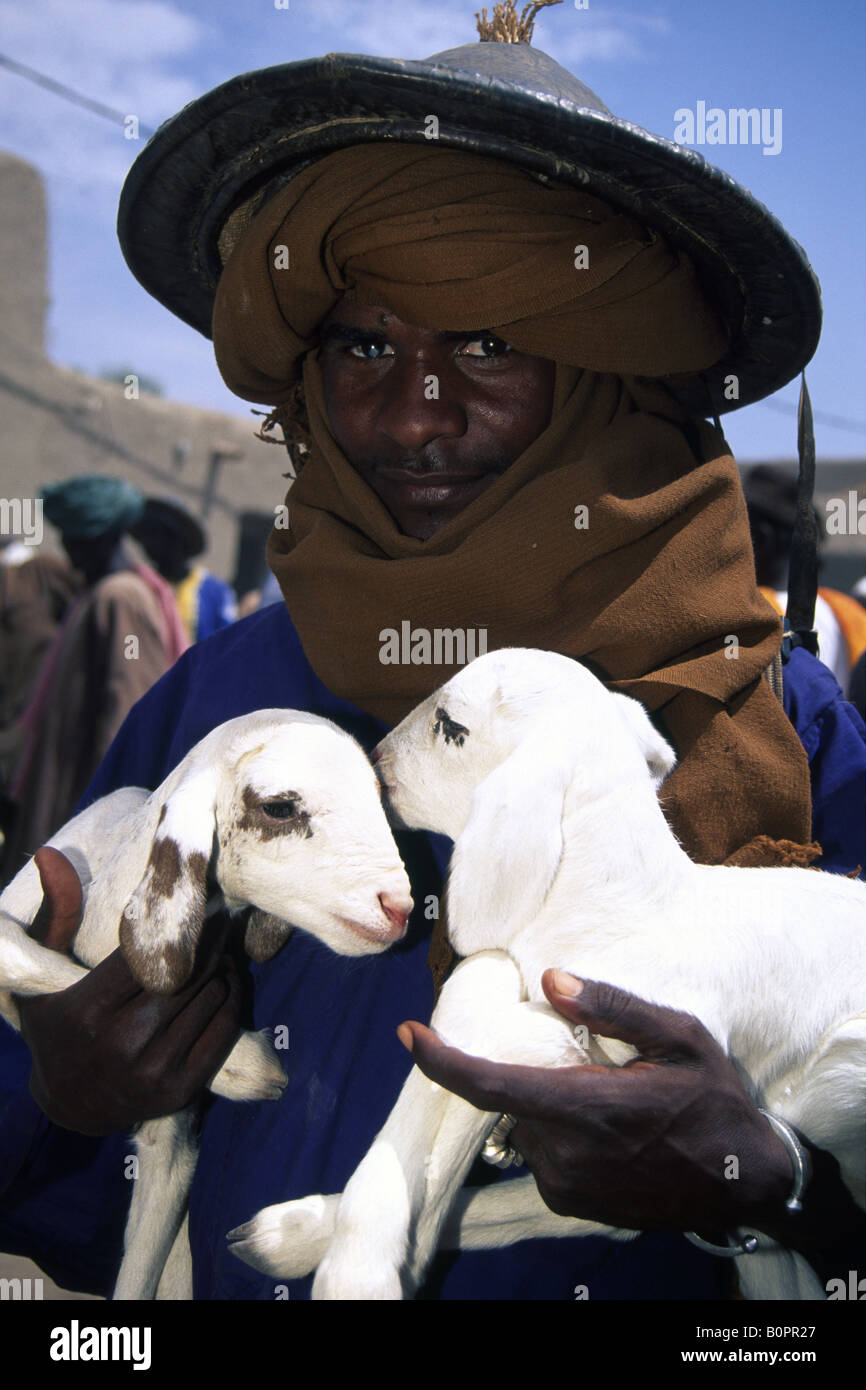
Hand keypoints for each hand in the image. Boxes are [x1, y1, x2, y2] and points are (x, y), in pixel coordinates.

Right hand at [17, 847, 243, 1135]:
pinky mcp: (180, 1090)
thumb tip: (49, 853)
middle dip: (210, 939)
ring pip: (211, 996)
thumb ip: (54, 915)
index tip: (195, 899)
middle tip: (222, 914)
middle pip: (187, 974)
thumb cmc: (57, 1025)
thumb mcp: (43, 976)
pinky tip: (226, 979)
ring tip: (224, 945)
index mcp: (86, 1011)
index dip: (176, 924)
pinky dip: (232, 997)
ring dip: (224, 966)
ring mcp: (152, 1072)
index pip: (147, 954)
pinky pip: (224, 1028)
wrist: (71, 1105)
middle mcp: (120, 1045)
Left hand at [399, 970, 793, 1236]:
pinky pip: (541, 1154)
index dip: (441, 1061)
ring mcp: (568, 1187)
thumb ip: (613, 1007)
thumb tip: (552, 981)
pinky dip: (557, 1131)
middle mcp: (567, 1154)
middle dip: (524, 1070)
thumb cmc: (714, 1101)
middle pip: (508, 1100)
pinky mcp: (573, 1205)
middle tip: (577, 1057)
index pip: (491, 1085)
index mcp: (587, 1108)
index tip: (408, 1033)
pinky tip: (604, 1126)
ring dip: (544, 1103)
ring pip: (524, 1127)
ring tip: (603, 1093)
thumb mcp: (679, 1037)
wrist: (745, 1183)